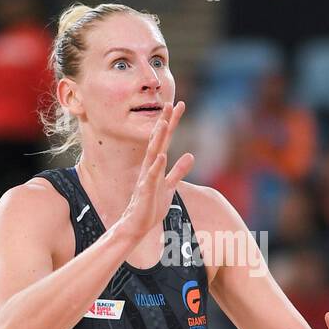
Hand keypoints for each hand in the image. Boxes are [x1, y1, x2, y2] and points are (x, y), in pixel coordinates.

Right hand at [116, 100, 193, 245]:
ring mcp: (147, 177)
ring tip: (164, 122)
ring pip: (153, 153)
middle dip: (165, 122)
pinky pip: (152, 176)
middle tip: (170, 103)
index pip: (165, 139)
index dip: (172, 122)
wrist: (136, 225)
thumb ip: (178, 171)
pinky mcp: (145, 190)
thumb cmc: (151, 206)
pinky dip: (157, 165)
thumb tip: (191, 155)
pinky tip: (162, 155)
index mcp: (156, 164)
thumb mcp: (169, 186)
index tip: (178, 105)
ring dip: (159, 138)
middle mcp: (150, 166)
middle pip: (158, 140)